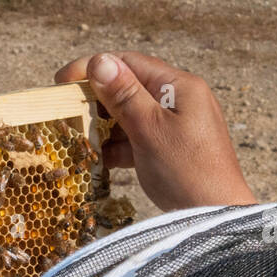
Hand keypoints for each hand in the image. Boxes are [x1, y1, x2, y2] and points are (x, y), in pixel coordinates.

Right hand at [56, 52, 255, 210]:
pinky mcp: (169, 150)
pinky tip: (97, 159)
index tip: (60, 82)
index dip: (92, 68)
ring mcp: (175, 126)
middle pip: (128, 88)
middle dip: (95, 100)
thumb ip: (124, 95)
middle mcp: (179, 100)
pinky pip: (137, 139)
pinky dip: (117, 146)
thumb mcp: (149, 130)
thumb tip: (99, 61)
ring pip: (130, 116)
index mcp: (179, 86)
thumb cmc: (187, 171)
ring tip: (78, 139)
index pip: (129, 63)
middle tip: (66, 113)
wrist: (216, 216)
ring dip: (103, 126)